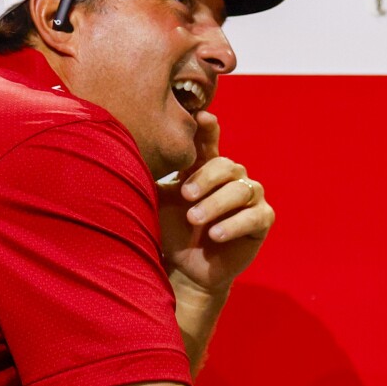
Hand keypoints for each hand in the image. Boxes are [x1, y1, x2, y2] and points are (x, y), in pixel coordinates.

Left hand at [159, 112, 271, 293]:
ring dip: (217, 203)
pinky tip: (215, 234)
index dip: (208, 129)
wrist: (185, 268)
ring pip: (242, 190)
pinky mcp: (261, 221)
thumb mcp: (158, 202)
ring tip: (195, 219)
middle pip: (227, 166)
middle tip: (186, 195)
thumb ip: (151, 177)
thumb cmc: (171, 231)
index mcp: (206, 168)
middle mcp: (232, 179)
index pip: (209, 142)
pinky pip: (256, 216)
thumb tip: (125, 149)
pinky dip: (234, 224)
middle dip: (207, 178)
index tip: (201, 117)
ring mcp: (250, 198)